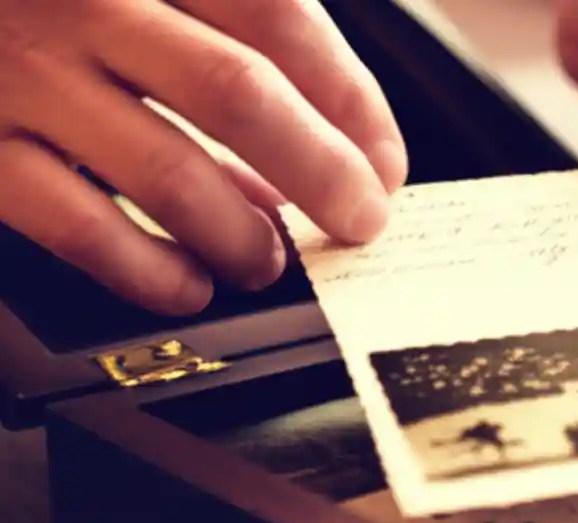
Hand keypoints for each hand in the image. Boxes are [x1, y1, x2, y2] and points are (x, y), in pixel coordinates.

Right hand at [0, 1, 406, 314]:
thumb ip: (223, 24)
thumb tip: (328, 139)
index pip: (282, 20)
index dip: (352, 103)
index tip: (385, 162)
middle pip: (240, 95)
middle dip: (323, 172)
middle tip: (360, 221)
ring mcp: (19, 72)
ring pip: (168, 169)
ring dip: (241, 232)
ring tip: (270, 259)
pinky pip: (75, 224)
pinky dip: (148, 267)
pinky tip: (185, 284)